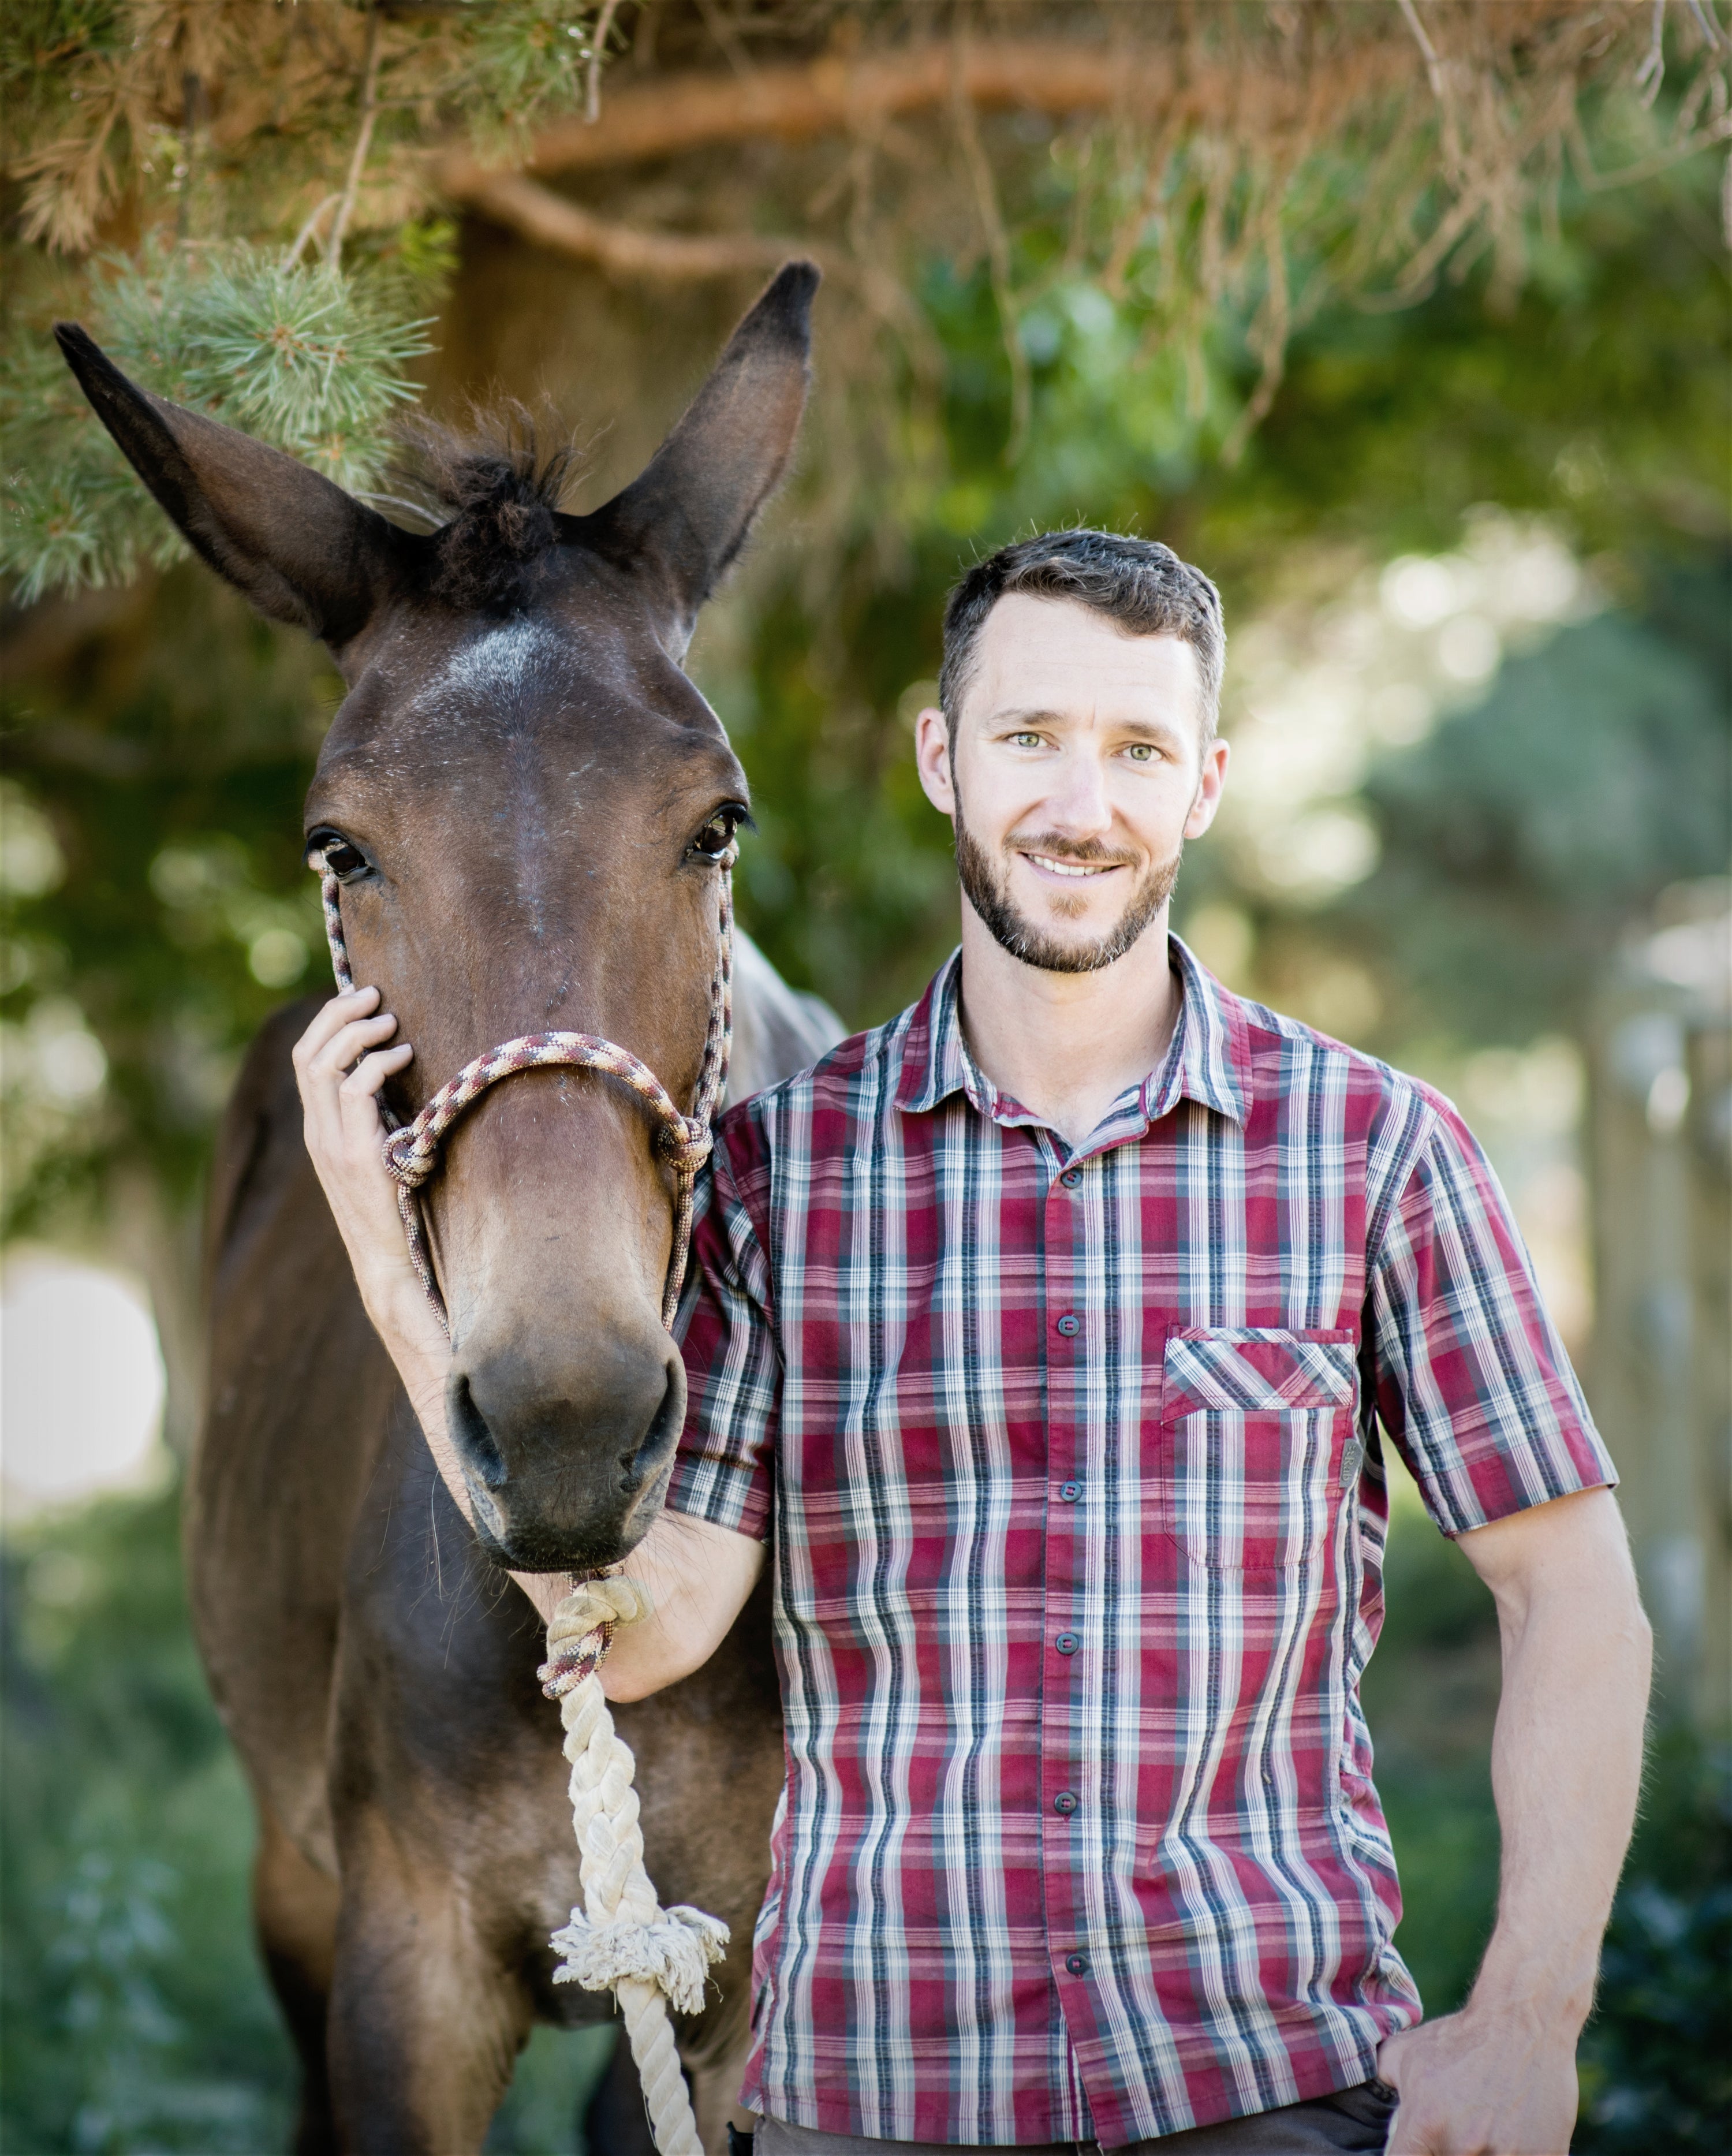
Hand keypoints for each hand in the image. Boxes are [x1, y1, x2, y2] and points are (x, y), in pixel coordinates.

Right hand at [291, 987, 426, 1336]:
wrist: (387, 1265)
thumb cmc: (396, 1211)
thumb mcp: (381, 1155)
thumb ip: (380, 1120)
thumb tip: (404, 1076)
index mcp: (319, 1130)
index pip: (306, 1060)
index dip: (329, 1023)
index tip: (363, 1002)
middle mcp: (316, 1133)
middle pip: (307, 1053)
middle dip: (337, 1014)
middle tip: (374, 993)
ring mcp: (331, 1145)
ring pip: (322, 1065)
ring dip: (357, 1032)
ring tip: (390, 1019)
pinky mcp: (355, 1157)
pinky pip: (355, 1092)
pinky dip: (378, 1064)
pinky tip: (405, 1055)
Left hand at [1378, 2010, 1578, 2154]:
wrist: (1524, 2021)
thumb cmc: (1461, 2037)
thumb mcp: (1404, 2053)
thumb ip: (1381, 2086)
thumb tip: (1371, 2114)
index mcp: (1426, 2122)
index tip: (1415, 2149)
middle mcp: (1464, 2145)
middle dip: (1444, 2150)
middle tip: (1458, 2129)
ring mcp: (1508, 2155)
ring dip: (1482, 2153)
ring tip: (1486, 2127)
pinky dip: (1514, 2152)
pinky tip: (1512, 2135)